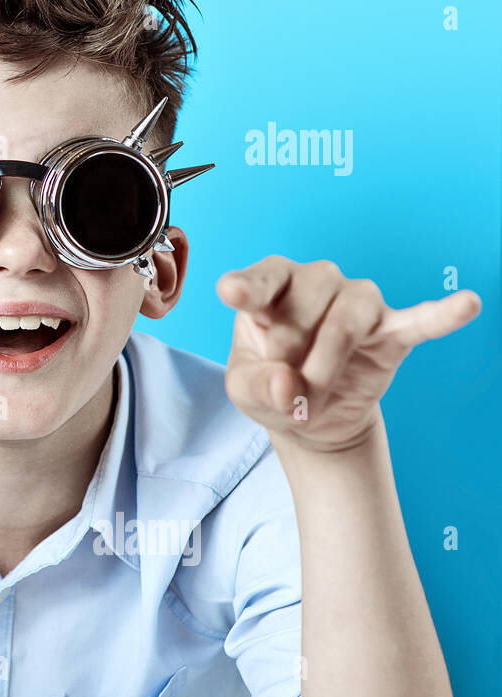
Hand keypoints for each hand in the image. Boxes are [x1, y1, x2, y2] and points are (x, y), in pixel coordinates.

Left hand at [216, 256, 480, 451]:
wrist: (312, 418)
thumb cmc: (272, 386)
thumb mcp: (246, 392)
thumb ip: (257, 385)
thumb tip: (287, 387)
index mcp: (271, 290)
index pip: (262, 278)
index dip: (248, 286)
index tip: (231, 293)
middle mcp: (315, 285)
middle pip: (308, 297)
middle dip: (293, 350)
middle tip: (287, 388)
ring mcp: (357, 305)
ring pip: (349, 315)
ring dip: (328, 361)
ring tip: (314, 393)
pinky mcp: (392, 331)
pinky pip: (420, 319)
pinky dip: (441, 314)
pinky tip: (466, 304)